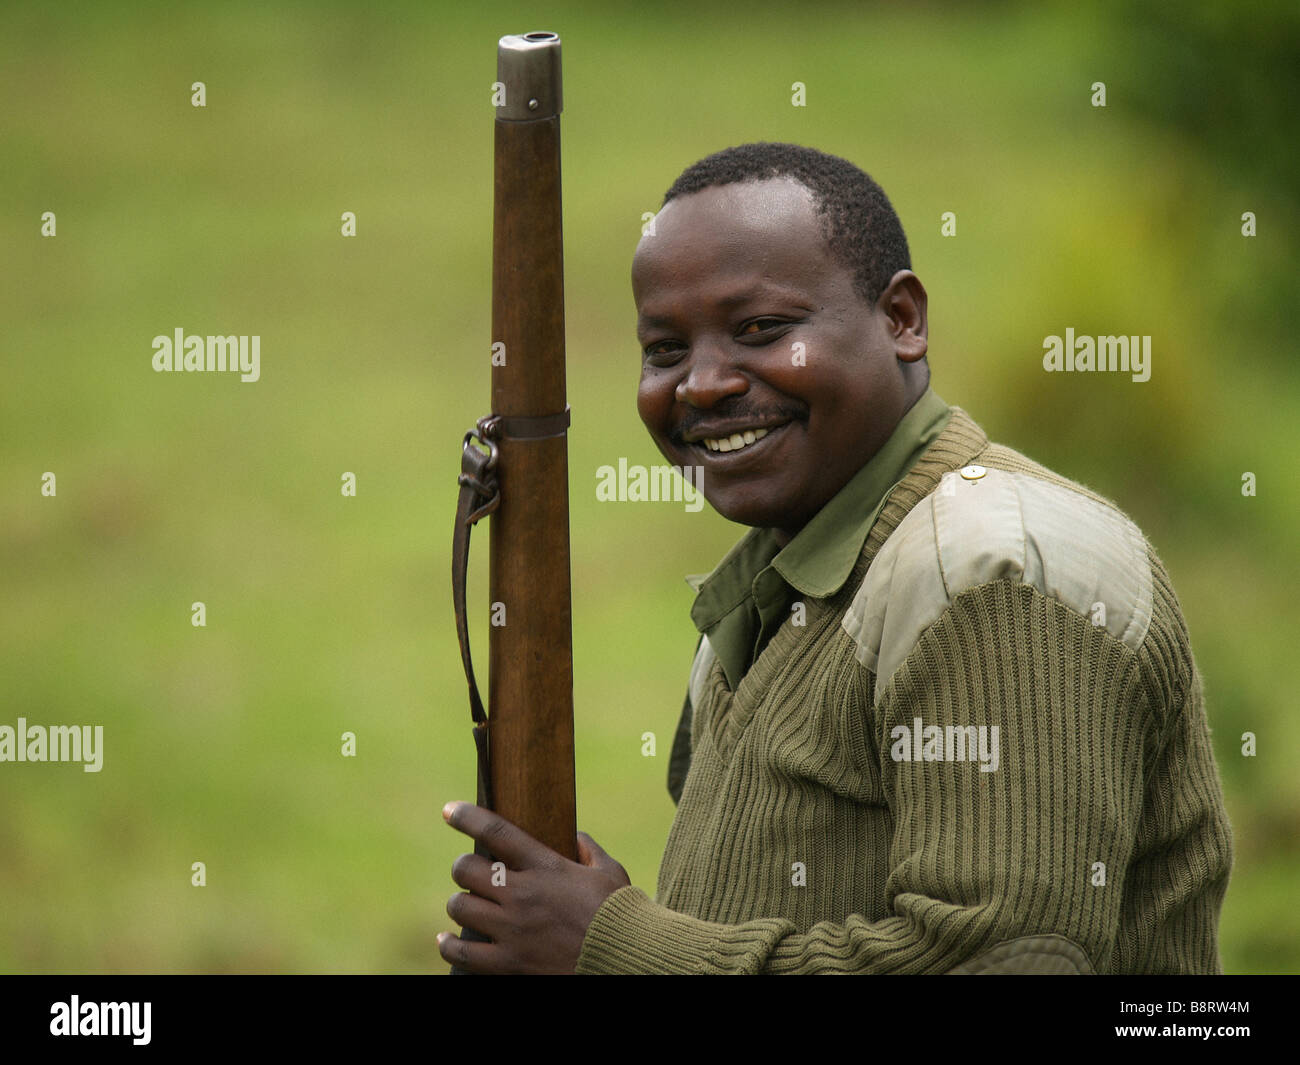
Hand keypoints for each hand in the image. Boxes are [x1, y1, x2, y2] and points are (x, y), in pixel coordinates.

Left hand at [438, 801, 631, 973]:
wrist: (624, 961)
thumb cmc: (619, 914)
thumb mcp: (610, 872)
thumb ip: (588, 850)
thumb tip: (576, 837)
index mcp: (546, 866)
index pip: (496, 832)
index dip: (467, 817)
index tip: (449, 810)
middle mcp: (523, 894)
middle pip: (466, 869)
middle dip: (464, 867)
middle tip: (471, 872)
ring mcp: (512, 930)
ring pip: (460, 907)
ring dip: (461, 903)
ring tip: (469, 905)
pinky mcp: (509, 963)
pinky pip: (462, 952)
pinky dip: (448, 944)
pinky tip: (446, 938)